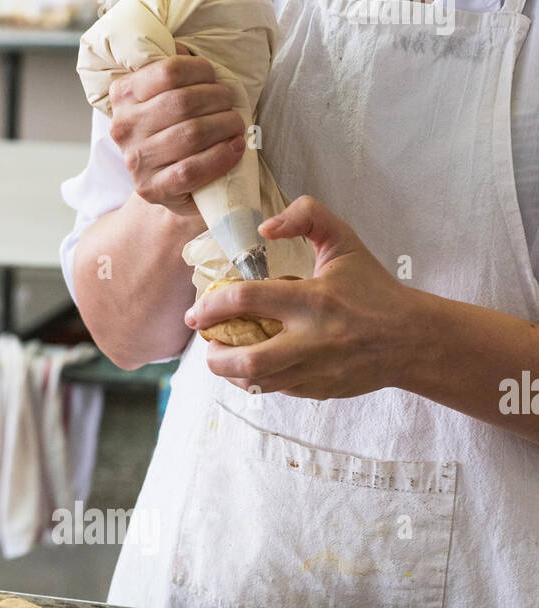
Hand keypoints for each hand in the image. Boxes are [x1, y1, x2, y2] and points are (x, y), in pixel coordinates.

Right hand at [110, 44, 246, 216]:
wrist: (163, 185)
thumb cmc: (169, 133)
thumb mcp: (161, 97)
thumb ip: (169, 72)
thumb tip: (186, 49)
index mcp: (122, 95)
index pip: (168, 71)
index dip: (200, 70)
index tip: (215, 79)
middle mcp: (123, 128)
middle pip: (183, 102)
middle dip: (218, 99)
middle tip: (231, 104)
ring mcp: (136, 161)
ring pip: (190, 134)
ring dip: (225, 126)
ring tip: (237, 125)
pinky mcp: (152, 189)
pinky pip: (191, 170)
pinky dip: (220, 157)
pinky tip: (234, 148)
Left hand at [185, 196, 420, 398]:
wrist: (411, 339)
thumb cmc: (374, 288)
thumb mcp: (344, 240)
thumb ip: (307, 216)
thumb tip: (265, 228)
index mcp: (314, 300)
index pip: (247, 301)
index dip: (212, 307)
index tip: (197, 312)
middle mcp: (312, 341)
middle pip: (246, 361)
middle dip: (214, 356)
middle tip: (207, 343)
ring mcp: (315, 371)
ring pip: (256, 385)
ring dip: (230, 373)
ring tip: (223, 357)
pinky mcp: (318, 390)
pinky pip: (275, 391)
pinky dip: (256, 381)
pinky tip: (252, 367)